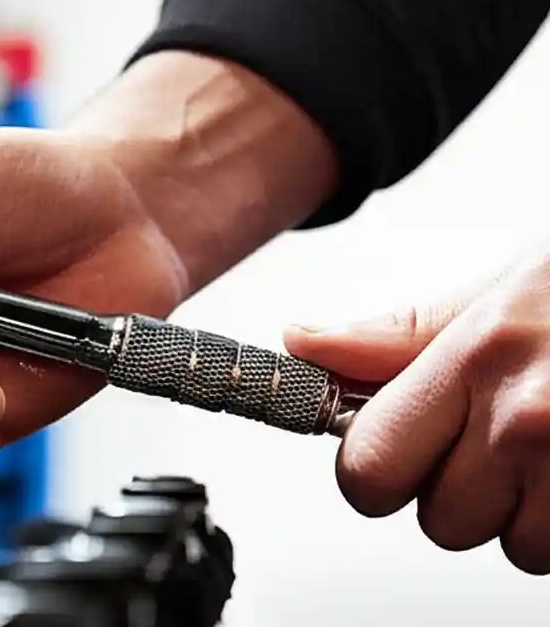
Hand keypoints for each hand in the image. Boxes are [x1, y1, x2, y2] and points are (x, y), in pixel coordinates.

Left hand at [285, 251, 549, 573]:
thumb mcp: (502, 291)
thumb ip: (402, 335)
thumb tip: (308, 346)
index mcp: (478, 355)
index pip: (368, 466)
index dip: (374, 470)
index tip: (393, 455)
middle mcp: (529, 417)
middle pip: (439, 520)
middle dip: (460, 490)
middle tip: (497, 441)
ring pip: (512, 545)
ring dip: (527, 511)